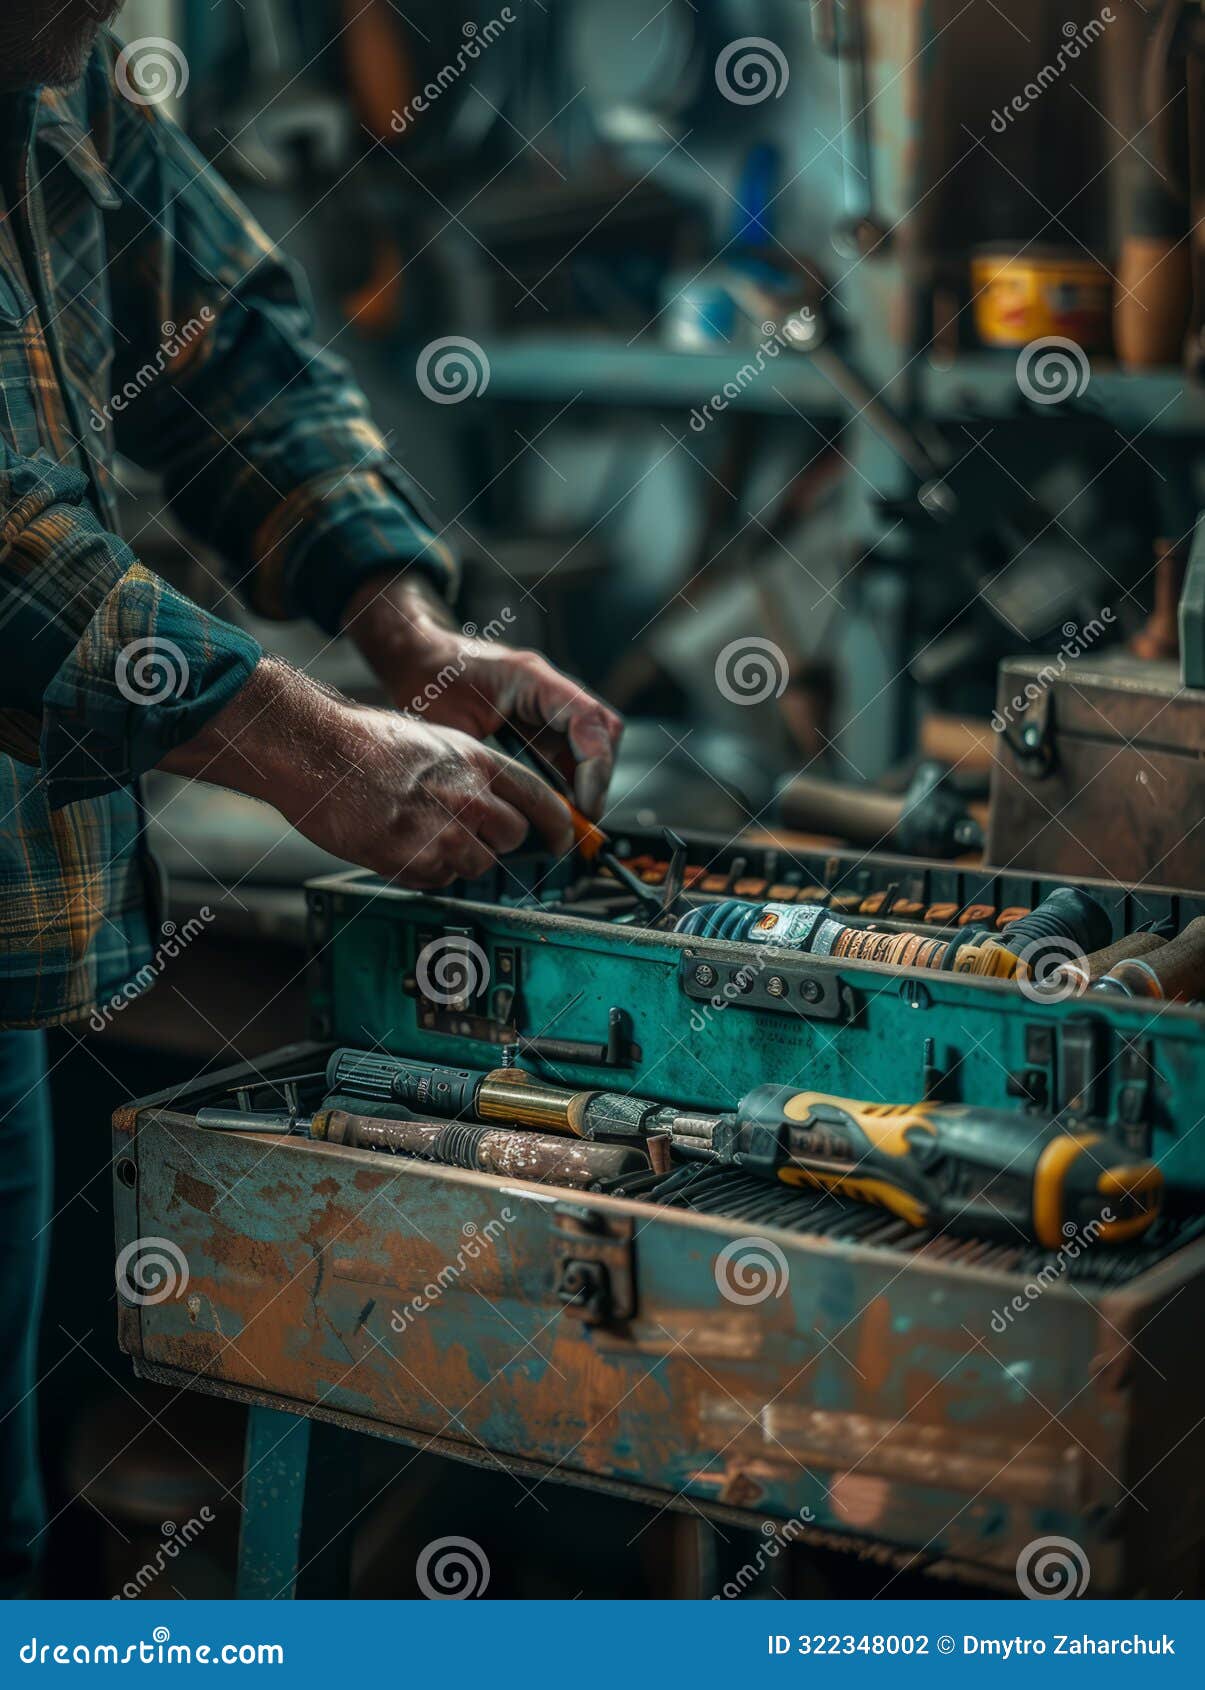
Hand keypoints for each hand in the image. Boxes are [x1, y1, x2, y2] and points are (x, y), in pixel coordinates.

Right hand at [159, 657, 574, 887]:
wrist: (315, 752)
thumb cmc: (363, 743)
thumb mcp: (434, 742)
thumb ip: (471, 773)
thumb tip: (498, 805)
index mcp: (477, 761)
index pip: (541, 800)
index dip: (557, 825)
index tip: (562, 839)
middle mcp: (468, 796)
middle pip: (512, 838)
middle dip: (496, 841)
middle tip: (468, 833)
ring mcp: (442, 831)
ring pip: (477, 865)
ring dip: (457, 858)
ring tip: (420, 833)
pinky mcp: (413, 860)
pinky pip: (438, 880)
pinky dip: (424, 871)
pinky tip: (399, 844)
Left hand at [343, 575, 622, 818]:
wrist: (415, 654)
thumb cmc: (427, 681)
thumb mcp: (454, 727)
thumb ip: (491, 762)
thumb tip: (521, 807)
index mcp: (533, 678)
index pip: (589, 720)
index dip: (595, 767)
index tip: (584, 805)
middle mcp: (548, 685)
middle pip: (603, 729)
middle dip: (598, 776)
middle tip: (581, 817)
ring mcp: (547, 697)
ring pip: (592, 738)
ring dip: (586, 776)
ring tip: (568, 814)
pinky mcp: (539, 711)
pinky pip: (568, 742)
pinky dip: (568, 772)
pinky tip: (551, 799)